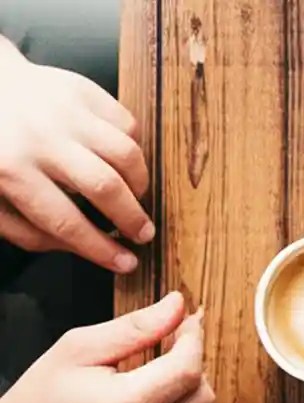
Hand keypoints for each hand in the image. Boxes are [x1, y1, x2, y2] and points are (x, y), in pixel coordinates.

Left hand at [0, 38, 151, 272]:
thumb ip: (31, 231)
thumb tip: (84, 248)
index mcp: (11, 170)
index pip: (66, 221)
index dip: (101, 249)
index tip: (124, 262)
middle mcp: (41, 138)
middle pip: (106, 187)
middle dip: (132, 219)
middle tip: (143, 234)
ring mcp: (65, 110)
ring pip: (126, 155)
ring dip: (139, 184)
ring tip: (136, 197)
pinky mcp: (82, 90)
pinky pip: (128, 124)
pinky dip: (133, 149)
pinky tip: (123, 163)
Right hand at [0, 292, 212, 402]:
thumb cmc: (41, 397)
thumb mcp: (78, 348)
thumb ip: (135, 327)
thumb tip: (178, 306)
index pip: (187, 371)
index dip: (194, 341)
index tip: (188, 326)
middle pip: (202, 400)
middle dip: (194, 369)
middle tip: (172, 354)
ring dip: (190, 399)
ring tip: (161, 384)